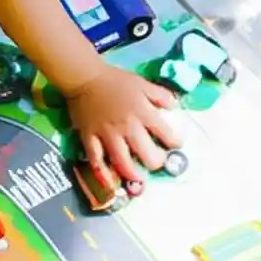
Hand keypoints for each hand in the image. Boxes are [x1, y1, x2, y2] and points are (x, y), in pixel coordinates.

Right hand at [67, 65, 181, 181]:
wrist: (85, 77)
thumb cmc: (116, 80)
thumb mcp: (143, 83)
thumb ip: (161, 96)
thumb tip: (174, 108)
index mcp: (143, 113)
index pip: (166, 134)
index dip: (174, 142)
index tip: (175, 144)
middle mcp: (127, 127)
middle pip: (147, 155)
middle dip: (156, 162)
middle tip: (156, 161)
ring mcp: (108, 135)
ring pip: (123, 163)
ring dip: (134, 174)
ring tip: (139, 178)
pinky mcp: (90, 139)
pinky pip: (97, 161)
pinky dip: (103, 174)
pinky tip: (111, 183)